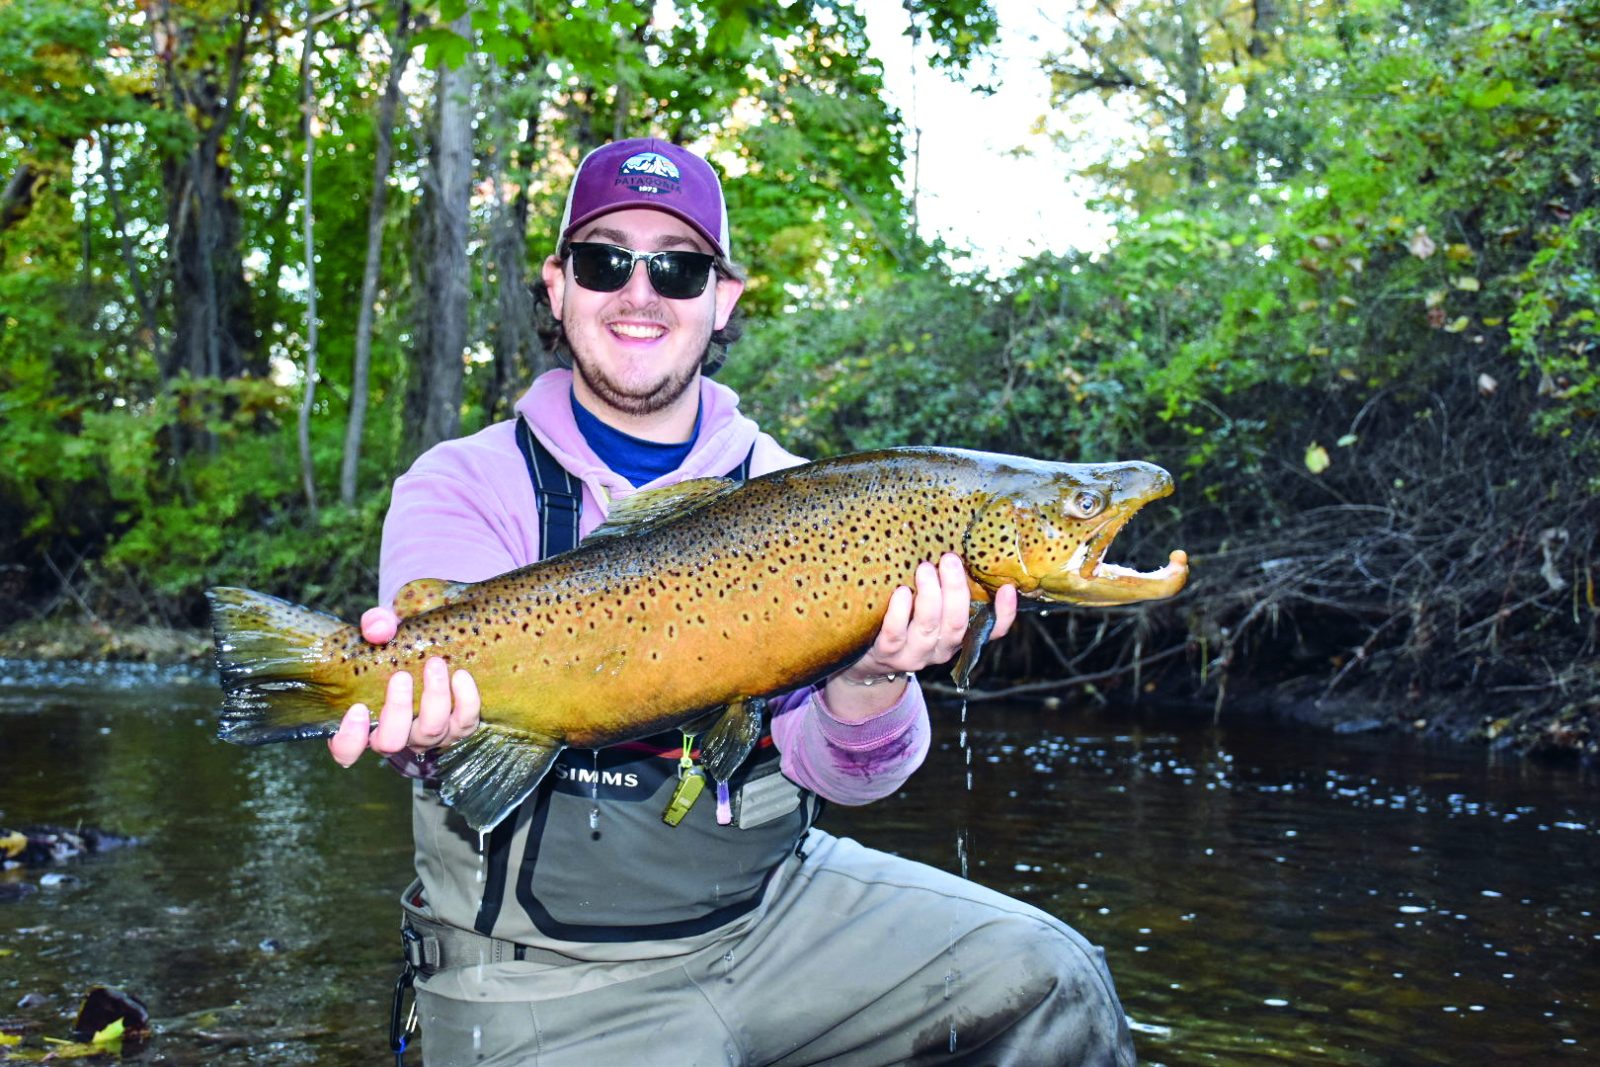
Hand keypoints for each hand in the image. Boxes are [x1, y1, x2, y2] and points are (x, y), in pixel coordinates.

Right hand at [327, 606, 481, 766]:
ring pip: (430, 733)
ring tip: (435, 664)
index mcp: (365, 719)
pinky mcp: (458, 727)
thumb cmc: (399, 639)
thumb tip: (379, 629)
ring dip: (434, 699)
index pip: (346, 749)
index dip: (350, 739)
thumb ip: (376, 623)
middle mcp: (396, 734)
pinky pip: (465, 725)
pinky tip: (461, 676)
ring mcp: (428, 735)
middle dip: (398, 710)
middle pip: (391, 742)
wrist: (435, 640)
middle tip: (402, 676)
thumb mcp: (384, 625)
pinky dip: (465, 703)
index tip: (358, 708)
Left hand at [825, 553, 1016, 719]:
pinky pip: (894, 634)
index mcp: (957, 637)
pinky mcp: (885, 654)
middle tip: (949, 559)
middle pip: (956, 623)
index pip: (991, 631)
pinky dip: (899, 613)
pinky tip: (901, 592)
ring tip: (925, 569)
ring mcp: (913, 655)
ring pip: (929, 629)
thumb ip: (943, 589)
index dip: (1004, 613)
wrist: (865, 661)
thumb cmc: (902, 622)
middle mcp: (940, 650)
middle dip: (955, 590)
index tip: (1008, 587)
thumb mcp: (929, 610)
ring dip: (930, 597)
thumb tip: (952, 542)